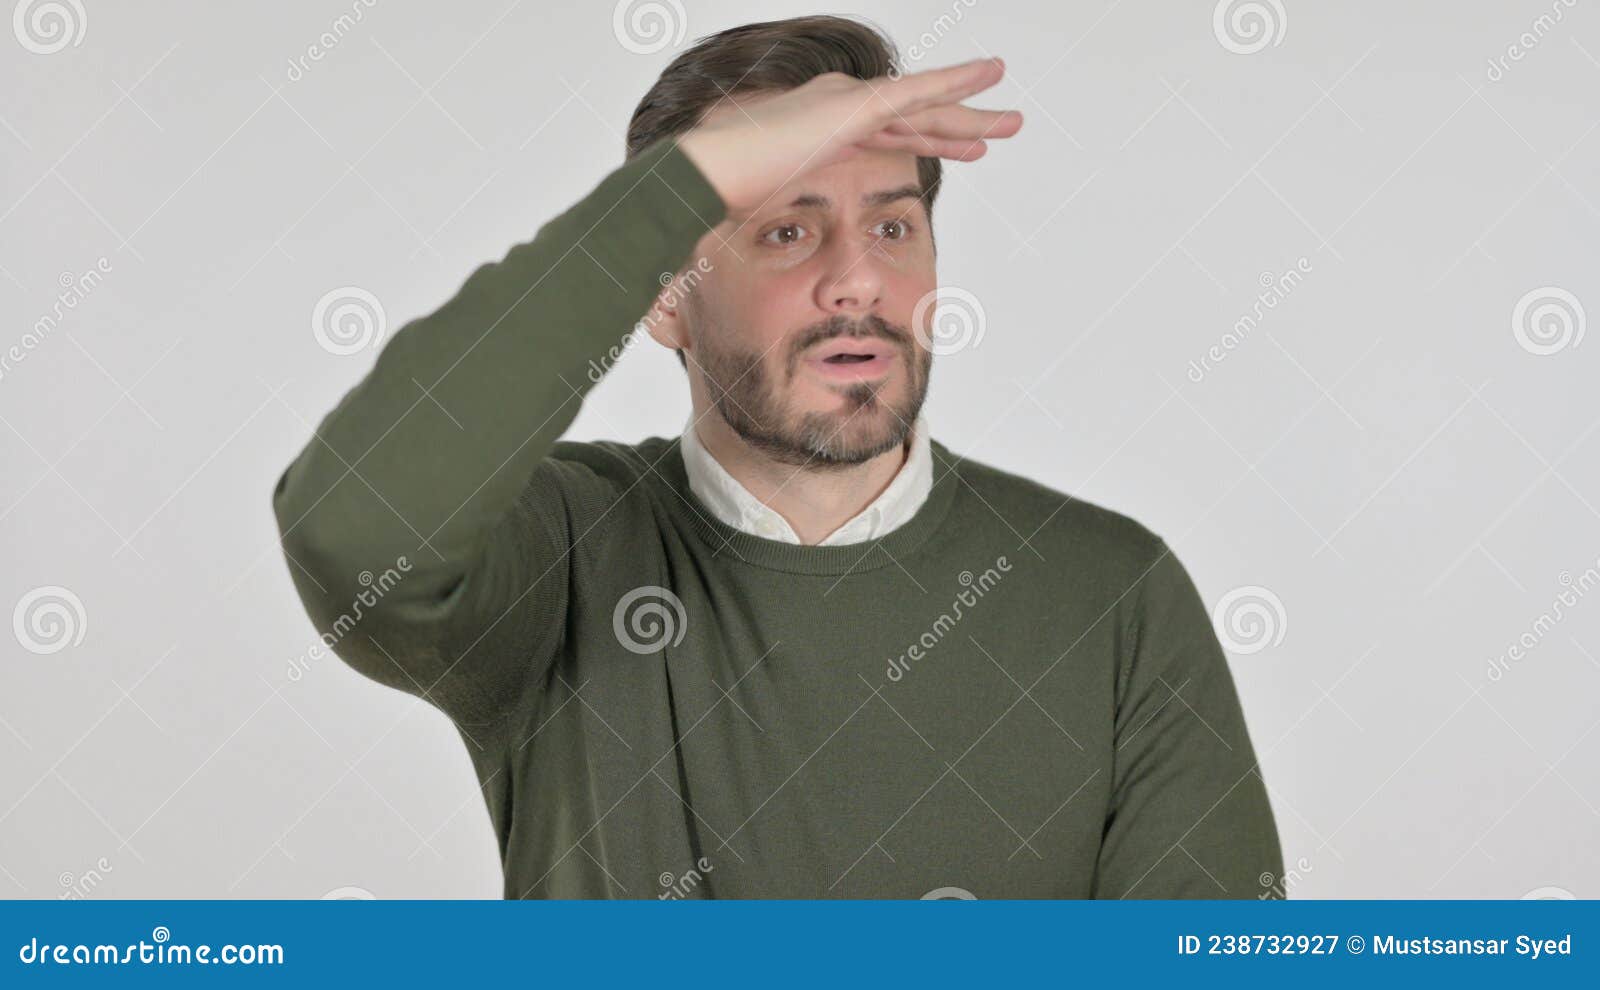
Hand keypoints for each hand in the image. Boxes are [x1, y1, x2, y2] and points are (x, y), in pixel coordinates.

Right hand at [675, 57, 1021, 217]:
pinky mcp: (855, 104)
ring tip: (1014, 118)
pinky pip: (918, 91)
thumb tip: (739, 268)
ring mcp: (847, 102)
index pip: (889, 136)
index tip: (964, 150)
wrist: (705, 171)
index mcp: (822, 132)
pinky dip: (955, 82)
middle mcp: (838, 108)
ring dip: (973, 108)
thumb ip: (765, 229)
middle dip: (960, 125)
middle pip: (915, 118)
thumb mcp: (755, 215)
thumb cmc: (718, 196)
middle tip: (1002, 130)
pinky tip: (990, 76)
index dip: (929, 142)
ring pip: (926, 105)